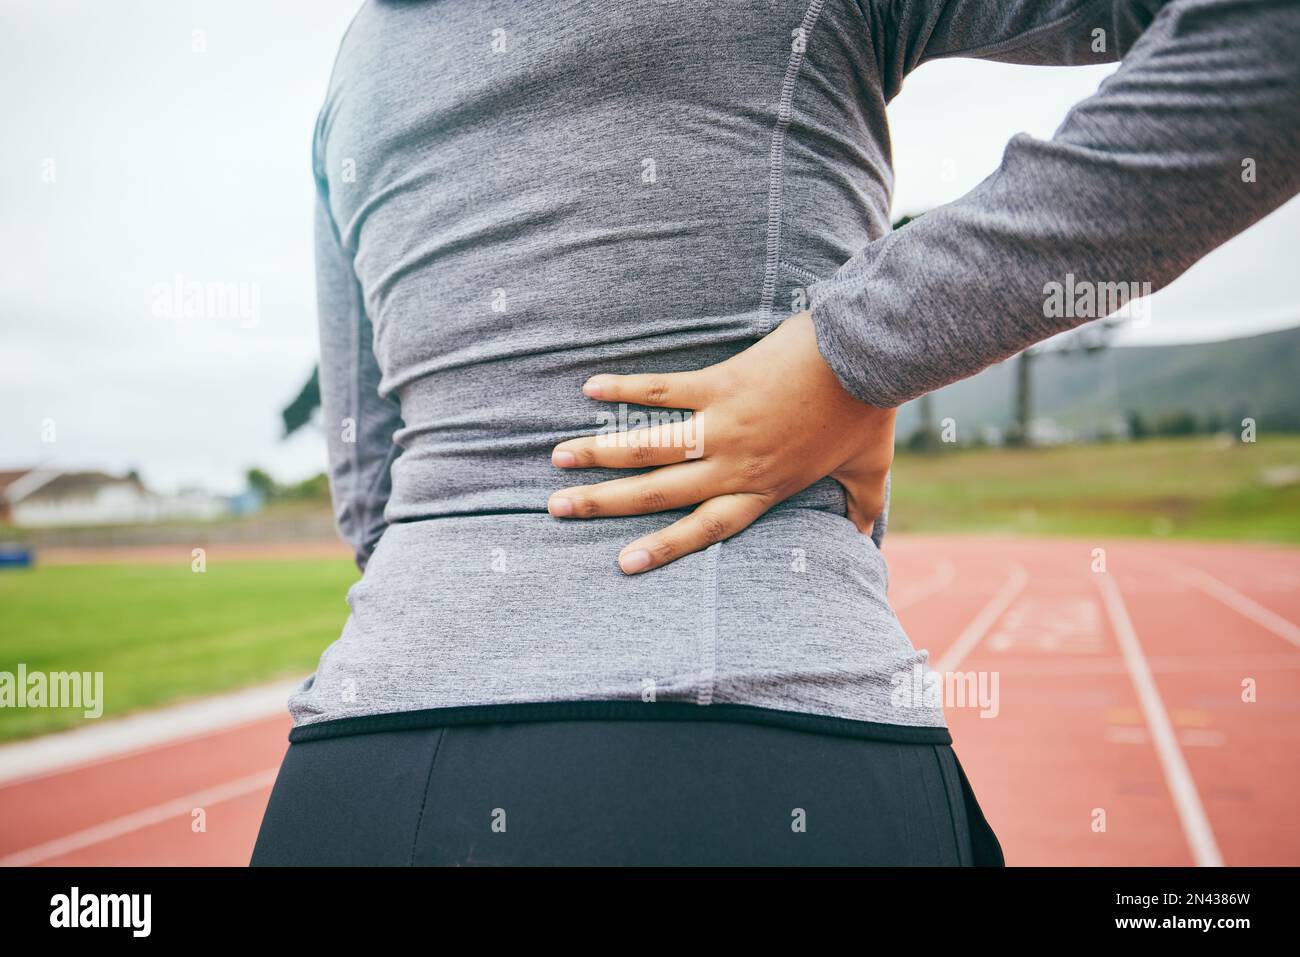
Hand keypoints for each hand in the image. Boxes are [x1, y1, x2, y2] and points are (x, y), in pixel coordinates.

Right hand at [548, 311, 895, 573]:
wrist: (865, 361)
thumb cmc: (867, 414)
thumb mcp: (869, 472)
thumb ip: (860, 508)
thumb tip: (862, 538)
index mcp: (762, 489)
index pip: (704, 528)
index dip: (663, 547)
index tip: (623, 563)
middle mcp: (733, 465)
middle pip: (657, 492)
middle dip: (604, 504)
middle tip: (559, 509)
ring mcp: (722, 425)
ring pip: (648, 447)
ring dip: (599, 453)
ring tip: (559, 459)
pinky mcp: (719, 384)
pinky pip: (663, 390)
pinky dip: (626, 388)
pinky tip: (591, 388)